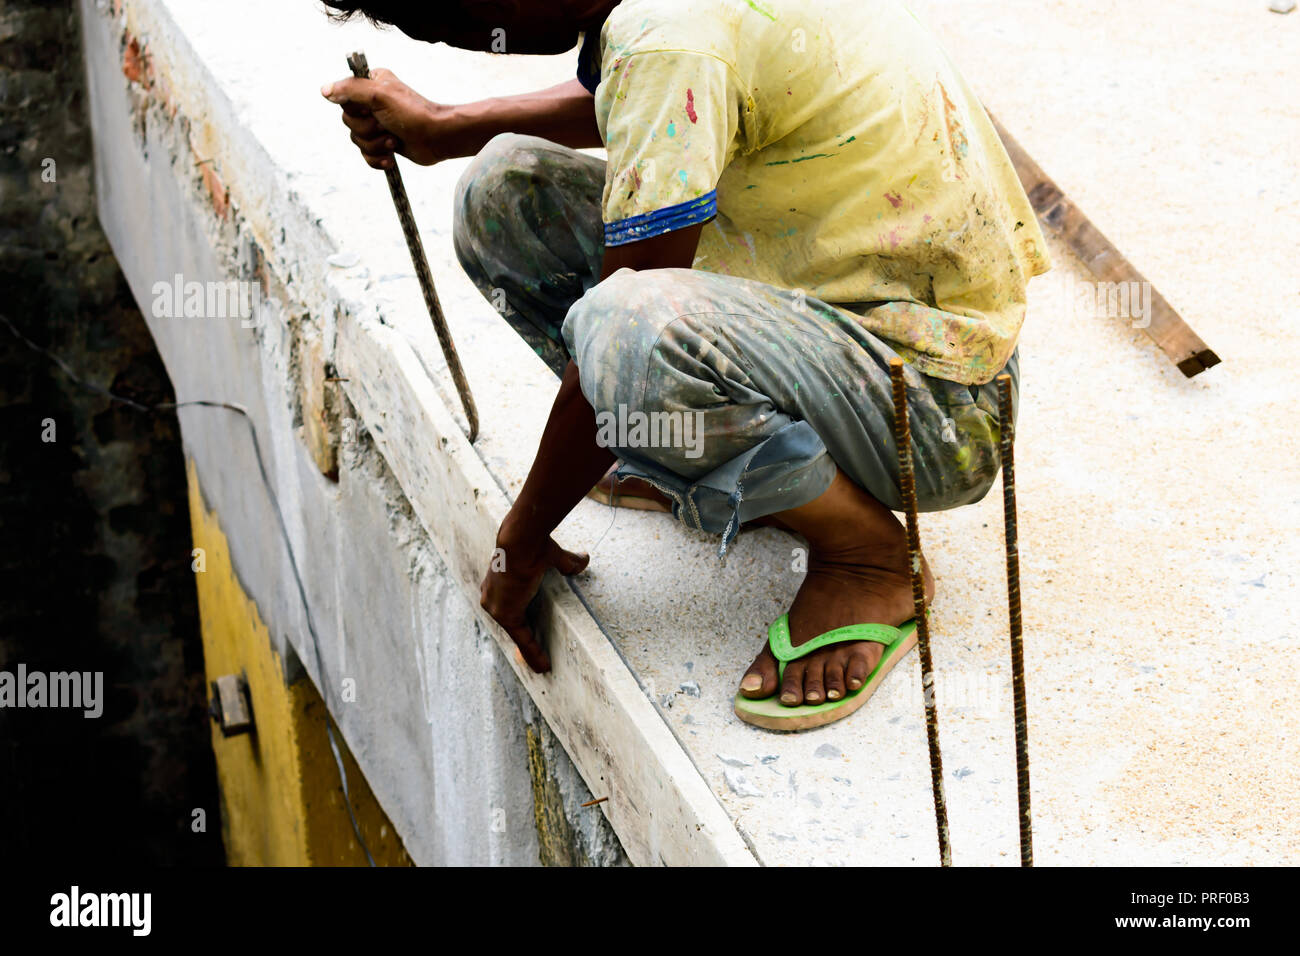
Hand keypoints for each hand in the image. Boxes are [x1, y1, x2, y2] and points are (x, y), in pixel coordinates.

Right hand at [320, 68, 450, 167]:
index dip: (356, 111)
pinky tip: (390, 157)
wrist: (437, 138)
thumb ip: (350, 89)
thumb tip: (324, 91)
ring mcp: (378, 124)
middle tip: (387, 125)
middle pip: (349, 123)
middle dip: (368, 130)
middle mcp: (371, 103)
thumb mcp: (379, 95)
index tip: (372, 111)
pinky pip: (366, 155)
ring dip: (376, 144)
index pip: (344, 100)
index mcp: (369, 85)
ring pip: (357, 140)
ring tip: (394, 140)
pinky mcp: (384, 143)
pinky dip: (377, 159)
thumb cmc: (412, 114)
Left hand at [479, 529, 589, 672]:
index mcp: (498, 583)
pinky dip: (533, 654)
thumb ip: (567, 562)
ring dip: (530, 652)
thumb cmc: (533, 543)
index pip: (512, 607)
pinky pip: (522, 639)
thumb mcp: (552, 556)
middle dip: (525, 641)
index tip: (530, 633)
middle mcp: (492, 597)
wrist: (521, 542)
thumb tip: (585, 559)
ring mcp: (496, 607)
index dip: (523, 623)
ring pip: (517, 634)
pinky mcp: (507, 616)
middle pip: (512, 625)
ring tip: (543, 667)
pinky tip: (544, 666)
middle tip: (538, 658)